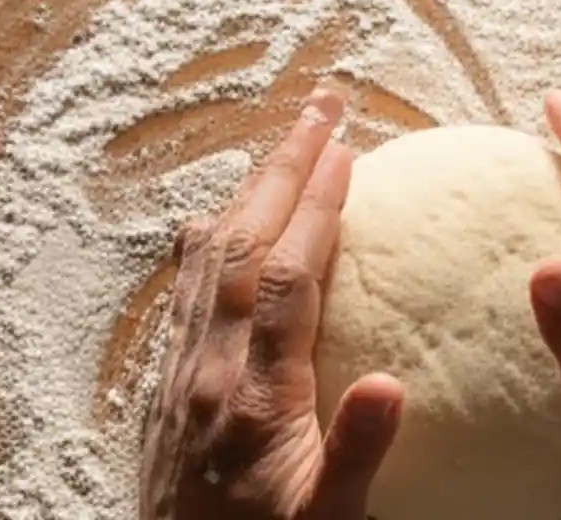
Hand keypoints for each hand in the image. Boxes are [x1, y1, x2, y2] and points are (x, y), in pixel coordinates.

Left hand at [140, 87, 403, 519]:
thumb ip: (357, 455)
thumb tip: (391, 385)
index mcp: (255, 396)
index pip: (285, 278)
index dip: (314, 209)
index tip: (343, 151)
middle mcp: (209, 367)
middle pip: (240, 242)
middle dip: (280, 166)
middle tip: (319, 105)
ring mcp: (182, 368)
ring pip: (207, 254)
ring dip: (248, 187)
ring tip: (285, 140)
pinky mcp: (169, 377)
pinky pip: (187, 283)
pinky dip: (212, 232)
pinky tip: (224, 216)